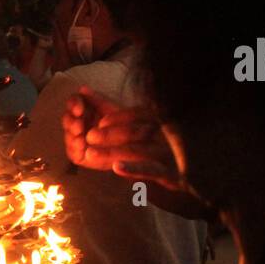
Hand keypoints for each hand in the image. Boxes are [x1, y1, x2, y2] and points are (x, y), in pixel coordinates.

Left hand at [63, 86, 181, 188]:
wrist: (181, 174)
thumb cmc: (147, 144)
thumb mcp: (129, 123)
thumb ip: (107, 106)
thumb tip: (83, 89)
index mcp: (159, 119)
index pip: (140, 113)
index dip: (119, 117)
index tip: (100, 122)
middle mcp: (166, 134)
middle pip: (136, 132)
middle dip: (110, 134)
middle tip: (89, 136)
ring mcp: (168, 154)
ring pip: (137, 151)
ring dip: (112, 152)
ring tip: (89, 153)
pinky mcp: (169, 174)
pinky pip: (149, 170)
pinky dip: (132, 169)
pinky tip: (116, 167)